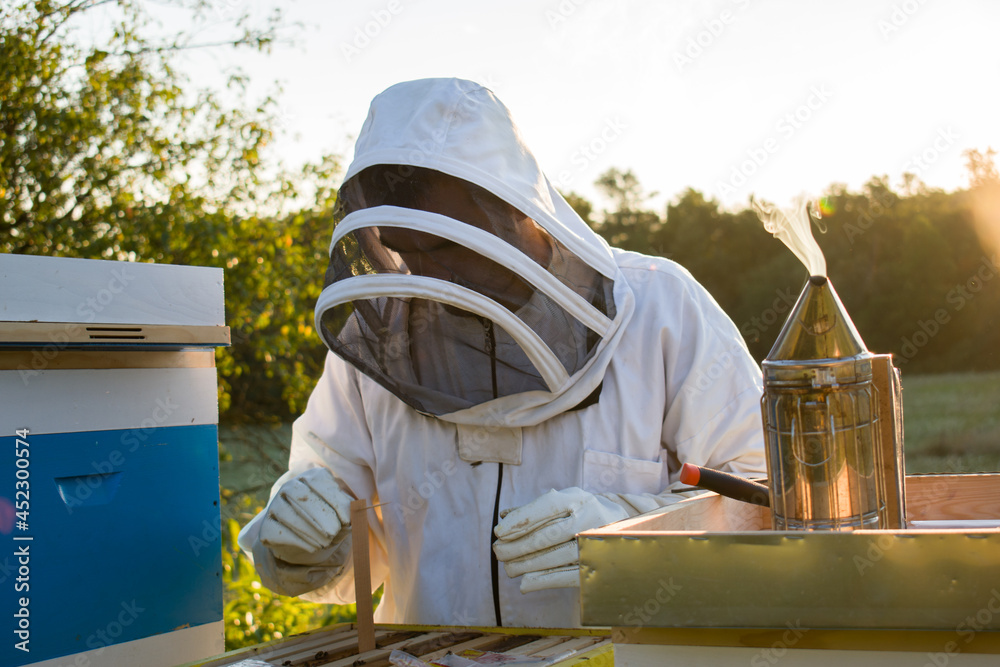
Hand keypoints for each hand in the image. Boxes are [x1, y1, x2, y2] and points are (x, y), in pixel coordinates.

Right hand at [259, 467, 352, 564]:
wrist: (305, 537)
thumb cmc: (329, 520)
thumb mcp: (342, 514)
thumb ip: (348, 512)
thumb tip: (352, 517)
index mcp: (311, 477)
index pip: (320, 483)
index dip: (335, 502)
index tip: (347, 521)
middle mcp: (290, 487)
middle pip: (302, 498)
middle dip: (321, 516)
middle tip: (334, 532)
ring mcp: (275, 505)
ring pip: (288, 513)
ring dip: (310, 531)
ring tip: (326, 543)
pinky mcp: (266, 526)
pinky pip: (278, 532)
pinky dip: (298, 541)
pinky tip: (313, 548)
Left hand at [492, 487, 629, 592]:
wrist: (627, 527)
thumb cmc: (584, 512)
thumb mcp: (564, 502)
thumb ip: (536, 509)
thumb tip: (504, 516)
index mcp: (578, 499)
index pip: (546, 507)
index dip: (520, 520)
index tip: (498, 532)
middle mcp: (590, 517)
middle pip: (549, 535)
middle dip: (519, 546)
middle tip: (498, 552)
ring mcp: (597, 542)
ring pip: (557, 556)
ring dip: (528, 565)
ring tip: (508, 568)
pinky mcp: (600, 565)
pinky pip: (570, 575)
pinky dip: (545, 580)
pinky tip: (525, 583)